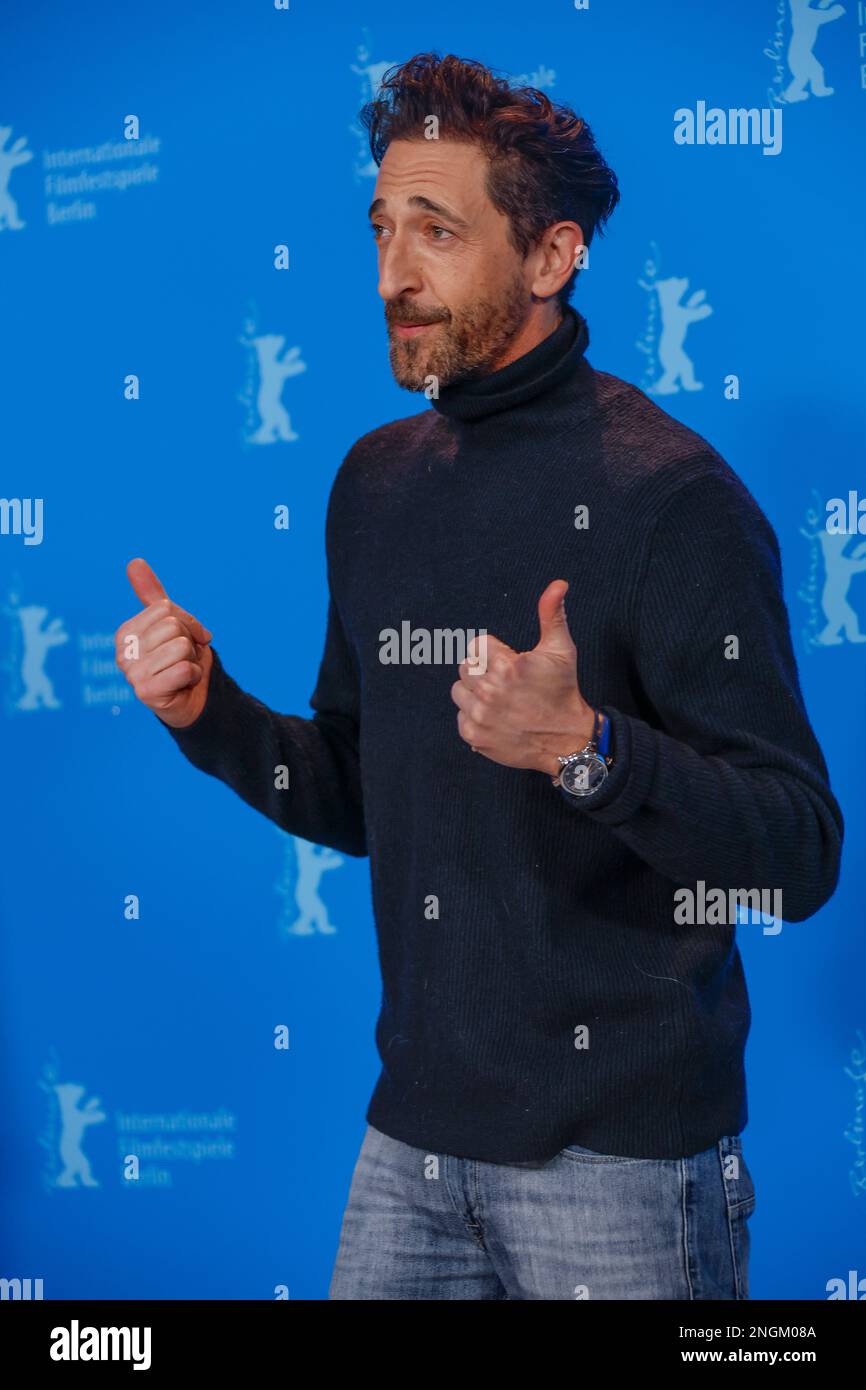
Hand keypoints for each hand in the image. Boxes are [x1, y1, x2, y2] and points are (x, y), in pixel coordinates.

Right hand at [116, 558, 213, 728]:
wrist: (196, 697)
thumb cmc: (181, 658)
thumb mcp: (171, 623)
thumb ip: (153, 595)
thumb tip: (134, 561)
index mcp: (125, 633)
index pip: (166, 609)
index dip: (187, 623)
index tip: (186, 639)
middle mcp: (122, 653)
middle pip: (172, 626)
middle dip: (189, 642)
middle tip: (184, 658)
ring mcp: (131, 674)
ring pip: (179, 647)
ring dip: (191, 660)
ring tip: (182, 671)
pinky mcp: (145, 693)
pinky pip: (183, 669)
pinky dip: (192, 675)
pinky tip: (183, 684)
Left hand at [450, 579, 594, 775]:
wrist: (567, 740)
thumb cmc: (563, 691)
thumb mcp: (561, 650)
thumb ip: (552, 615)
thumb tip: (558, 584)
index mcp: (506, 667)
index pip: (476, 646)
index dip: (494, 652)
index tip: (509, 663)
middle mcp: (490, 691)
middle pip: (466, 667)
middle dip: (483, 670)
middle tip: (505, 682)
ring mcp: (481, 716)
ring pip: (458, 691)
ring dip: (474, 692)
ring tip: (499, 698)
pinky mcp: (475, 736)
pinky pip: (460, 716)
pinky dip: (474, 716)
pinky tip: (495, 716)